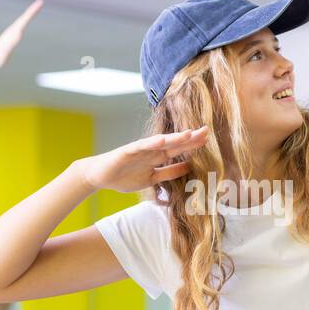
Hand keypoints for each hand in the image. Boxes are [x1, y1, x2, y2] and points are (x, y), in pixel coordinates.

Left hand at [0, 0, 42, 70]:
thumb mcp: (2, 55)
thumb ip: (7, 48)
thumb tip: (16, 37)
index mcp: (13, 33)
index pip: (24, 21)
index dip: (31, 13)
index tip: (39, 4)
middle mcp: (13, 30)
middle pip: (25, 18)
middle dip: (33, 10)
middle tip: (41, 1)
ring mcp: (12, 33)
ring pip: (23, 20)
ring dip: (30, 13)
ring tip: (37, 6)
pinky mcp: (12, 36)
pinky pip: (21, 26)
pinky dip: (26, 20)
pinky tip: (28, 19)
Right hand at [76, 126, 210, 193]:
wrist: (99, 176)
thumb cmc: (124, 176)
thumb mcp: (152, 179)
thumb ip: (168, 173)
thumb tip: (188, 168)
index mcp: (157, 157)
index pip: (179, 149)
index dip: (193, 145)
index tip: (209, 140)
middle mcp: (151, 150)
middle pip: (174, 143)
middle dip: (190, 138)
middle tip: (207, 130)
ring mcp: (139, 150)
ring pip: (160, 142)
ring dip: (175, 138)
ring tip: (190, 133)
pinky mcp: (127, 151)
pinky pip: (141, 146)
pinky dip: (151, 143)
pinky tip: (162, 140)